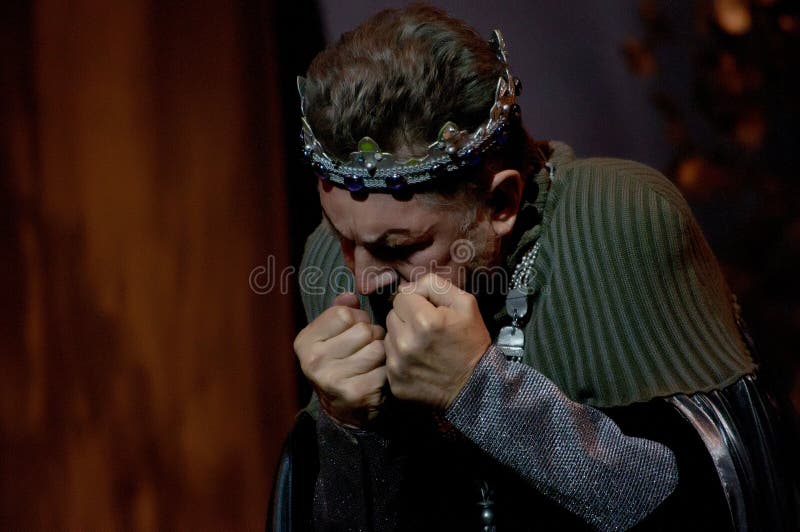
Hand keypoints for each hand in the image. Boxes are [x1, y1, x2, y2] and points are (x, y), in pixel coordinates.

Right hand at [294, 292, 386, 427]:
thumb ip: (340, 311)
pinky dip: (387, 372)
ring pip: (378, 348)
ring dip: (382, 353)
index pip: (344, 313)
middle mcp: (314, 362)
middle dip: (372, 336)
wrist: (342, 411)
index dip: (357, 319)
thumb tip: (350, 296)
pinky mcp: (357, 394)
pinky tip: (377, 378)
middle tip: (366, 349)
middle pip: (364, 330)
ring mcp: (334, 380)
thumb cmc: (339, 363)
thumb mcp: (330, 335)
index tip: (354, 332)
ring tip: (372, 362)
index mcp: (305, 342)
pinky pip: (386, 369)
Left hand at [385, 273, 490, 409]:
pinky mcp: (395, 382)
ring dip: (402, 337)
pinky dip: (400, 358)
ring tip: (422, 346)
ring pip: (389, 337)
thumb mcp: (465, 303)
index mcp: (424, 320)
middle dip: (407, 319)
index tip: (430, 313)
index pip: (402, 296)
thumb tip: (405, 288)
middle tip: (426, 330)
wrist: (476, 386)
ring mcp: (398, 365)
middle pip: (391, 315)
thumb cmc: (471, 341)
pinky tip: (418, 362)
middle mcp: (406, 343)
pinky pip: (389, 359)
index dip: (417, 302)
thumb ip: (434, 285)